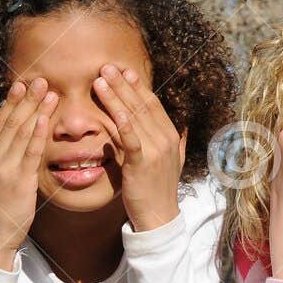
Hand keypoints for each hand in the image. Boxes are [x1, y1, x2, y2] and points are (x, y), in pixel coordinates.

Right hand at [0, 79, 56, 268]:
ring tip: (49, 92)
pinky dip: (38, 134)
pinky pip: (30, 153)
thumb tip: (21, 134)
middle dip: (27, 99)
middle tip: (40, 80)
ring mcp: (3, 169)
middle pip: (11, 122)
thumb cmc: (1, 205)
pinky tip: (46, 119)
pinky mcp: (18, 181)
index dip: (11, 101)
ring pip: (21, 133)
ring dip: (36, 110)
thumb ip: (7, 155)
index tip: (22, 83)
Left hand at [95, 64, 185, 231]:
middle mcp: (165, 138)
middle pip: (142, 105)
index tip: (124, 70)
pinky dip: (123, 123)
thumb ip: (176, 141)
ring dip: (116, 96)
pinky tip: (113, 111)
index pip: (153, 104)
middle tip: (107, 66)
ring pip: (134, 117)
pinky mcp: (142, 163)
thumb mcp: (172, 160)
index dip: (137, 86)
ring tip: (100, 80)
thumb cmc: (159, 188)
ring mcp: (155, 150)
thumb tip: (182, 125)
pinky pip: (131, 139)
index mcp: (170, 135)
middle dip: (123, 84)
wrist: (159, 216)